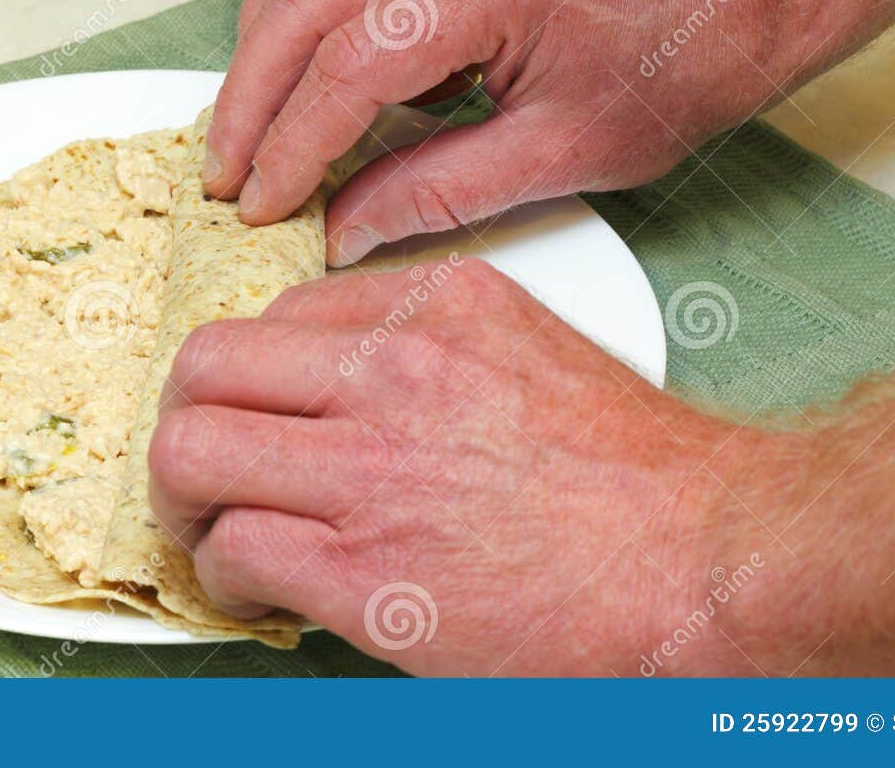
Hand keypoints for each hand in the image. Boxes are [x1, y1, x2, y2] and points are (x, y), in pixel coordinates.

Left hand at [148, 258, 767, 674]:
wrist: (712, 565)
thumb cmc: (642, 477)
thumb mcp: (531, 351)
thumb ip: (433, 350)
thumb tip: (348, 391)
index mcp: (434, 307)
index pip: (278, 316)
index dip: (251, 376)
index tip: (256, 414)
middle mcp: (391, 372)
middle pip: (207, 365)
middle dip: (186, 417)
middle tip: (205, 464)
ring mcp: (372, 469)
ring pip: (190, 451)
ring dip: (183, 497)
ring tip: (213, 526)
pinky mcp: (365, 572)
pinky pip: (233, 549)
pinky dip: (224, 573)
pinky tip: (261, 586)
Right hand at [203, 0, 787, 264]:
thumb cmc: (675, 70)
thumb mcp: (562, 157)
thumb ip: (437, 192)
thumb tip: (341, 227)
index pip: (351, 61)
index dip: (294, 144)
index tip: (262, 207)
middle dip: (248, 96)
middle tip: (228, 179)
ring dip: (258, 49)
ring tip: (246, 135)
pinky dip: (294, 18)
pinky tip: (292, 79)